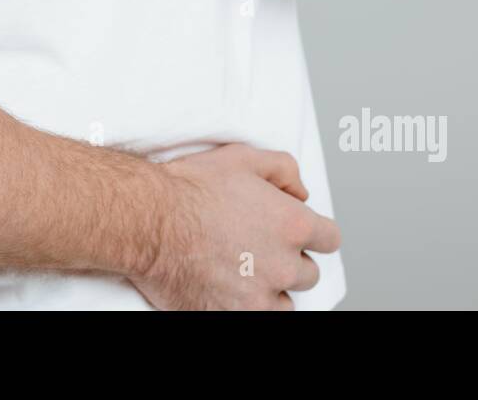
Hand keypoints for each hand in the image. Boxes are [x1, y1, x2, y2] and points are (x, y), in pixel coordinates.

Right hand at [133, 143, 340, 310]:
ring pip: (284, 304)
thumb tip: (300, 193)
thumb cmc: (189, 188)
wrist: (147, 221)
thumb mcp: (242, 158)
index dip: (314, 233)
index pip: (330, 240)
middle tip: (258, 248)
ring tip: (242, 272)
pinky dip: (245, 307)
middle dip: (289, 261)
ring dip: (270, 290)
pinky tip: (228, 288)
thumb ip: (284, 170)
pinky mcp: (233, 317)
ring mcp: (258, 297)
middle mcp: (283, 265)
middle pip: (308, 274)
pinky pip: (255, 318)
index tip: (298, 234)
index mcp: (292, 225)